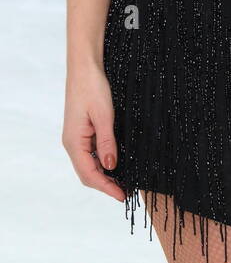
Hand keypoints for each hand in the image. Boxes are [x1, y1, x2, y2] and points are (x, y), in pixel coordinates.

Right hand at [62, 64, 125, 201]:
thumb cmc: (92, 87)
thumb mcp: (104, 115)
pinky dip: (103, 161)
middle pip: (87, 173)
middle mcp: (72, 142)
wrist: (85, 67)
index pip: (88, 174)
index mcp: (74, 142)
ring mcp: (77, 137)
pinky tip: (117, 162)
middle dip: (105, 185)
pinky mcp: (83, 130)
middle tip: (126, 192)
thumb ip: (107, 143)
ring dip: (105, 174)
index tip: (122, 196)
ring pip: (89, 164)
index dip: (106, 187)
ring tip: (124, 181)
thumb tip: (110, 167)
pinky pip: (91, 152)